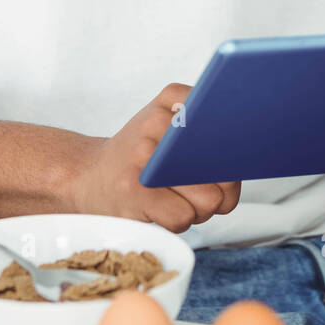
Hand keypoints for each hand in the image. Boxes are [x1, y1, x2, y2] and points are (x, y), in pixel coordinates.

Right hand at [71, 82, 241, 230]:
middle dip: (217, 191)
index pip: (226, 121)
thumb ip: (207, 131)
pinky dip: (177, 223)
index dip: (234, 149)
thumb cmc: (138, 159)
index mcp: (171, 101)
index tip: (227, 157)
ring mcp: (144, 157)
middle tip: (191, 187)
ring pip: (207, 199)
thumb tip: (240, 164)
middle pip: (223, 171)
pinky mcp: (134, 191)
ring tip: (171, 197)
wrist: (84, 177)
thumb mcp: (166, 126)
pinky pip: (183, 218)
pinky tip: (156, 210)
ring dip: (196, 210)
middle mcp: (156, 122)